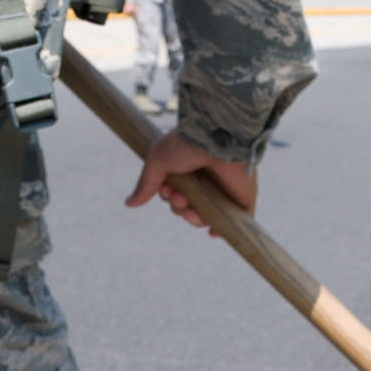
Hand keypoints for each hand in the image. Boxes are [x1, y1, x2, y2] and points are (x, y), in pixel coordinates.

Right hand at [124, 129, 256, 233]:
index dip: (169, 199)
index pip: (176, 196)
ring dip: (194, 220)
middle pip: (188, 209)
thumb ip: (146, 184)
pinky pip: (235, 221)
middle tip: (180, 197)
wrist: (215, 137)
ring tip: (190, 210)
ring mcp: (224, 191)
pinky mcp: (241, 198)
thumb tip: (129, 203)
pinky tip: (213, 232)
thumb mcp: (157, 162)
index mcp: (189, 172)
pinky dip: (223, 230)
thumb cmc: (185, 145)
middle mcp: (206, 182)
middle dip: (179, 208)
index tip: (167, 189)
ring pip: (206, 217)